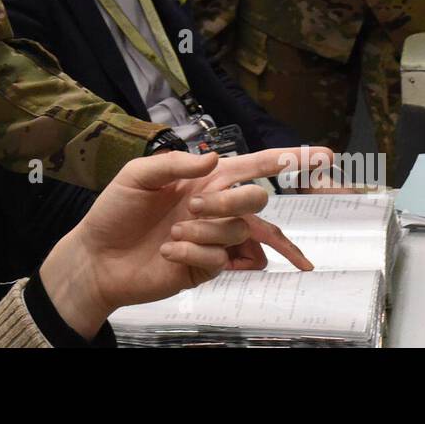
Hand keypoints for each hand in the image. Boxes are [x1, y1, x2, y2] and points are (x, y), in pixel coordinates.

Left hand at [38, 146, 332, 338]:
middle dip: (230, 202)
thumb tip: (213, 157)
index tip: (326, 156)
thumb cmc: (114, 212)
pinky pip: (221, 259)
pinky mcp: (208, 267)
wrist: (98, 258)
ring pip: (239, 232)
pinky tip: (169, 254)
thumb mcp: (136, 176)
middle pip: (257, 199)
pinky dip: (193, 255)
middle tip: (191, 208)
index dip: (291, 159)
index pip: (256, 165)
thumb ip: (175, 161)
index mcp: (203, 178)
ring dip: (202, 232)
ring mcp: (214, 239)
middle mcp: (215, 207)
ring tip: (170, 235)